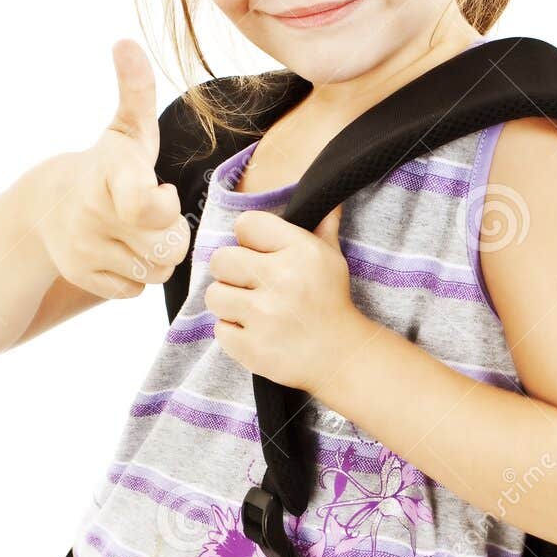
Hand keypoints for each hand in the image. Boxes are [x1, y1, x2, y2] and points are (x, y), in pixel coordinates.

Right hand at [35, 39, 190, 298]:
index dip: (164, 206)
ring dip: (156, 256)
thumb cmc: (106, 166)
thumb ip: (134, 90)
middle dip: (171, 234)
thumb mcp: (125, 130)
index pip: (147, 206)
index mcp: (107, 175)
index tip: (160, 191)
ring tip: (140, 233)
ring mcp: (83, 248)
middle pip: (167, 246)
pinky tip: (121, 252)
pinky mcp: (82, 276)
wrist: (47, 206)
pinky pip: (135, 289)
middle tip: (157, 215)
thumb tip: (126, 42)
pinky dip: (135, 276)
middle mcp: (90, 214)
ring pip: (155, 271)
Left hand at [205, 204, 357, 396]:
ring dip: (228, 303)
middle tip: (249, 283)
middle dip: (230, 272)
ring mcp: (264, 315)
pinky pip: (219, 329)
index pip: (246, 224)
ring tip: (250, 309)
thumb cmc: (331, 302)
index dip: (248, 239)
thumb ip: (322, 227)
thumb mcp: (332, 259)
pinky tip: (254, 332)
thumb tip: (327, 199)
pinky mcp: (252, 347)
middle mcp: (281, 279)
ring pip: (214, 295)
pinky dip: (233, 332)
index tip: (258, 254)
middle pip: (221, 259)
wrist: (342, 356)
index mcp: (299, 251)